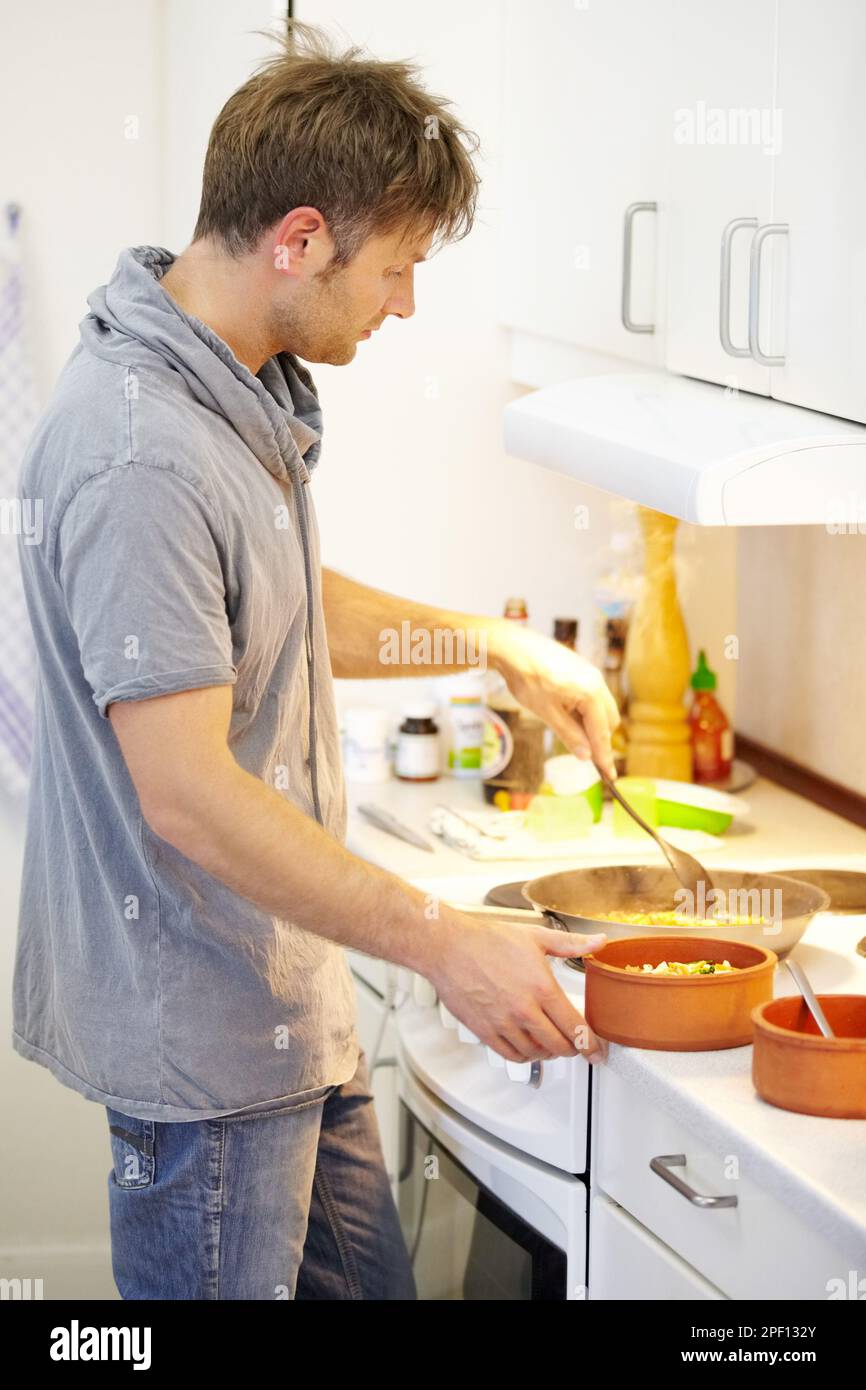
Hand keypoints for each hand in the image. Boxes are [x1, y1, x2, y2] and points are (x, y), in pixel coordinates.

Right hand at [428, 912, 607, 1063]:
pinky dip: (525, 1056)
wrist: (449, 947)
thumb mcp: (536, 937)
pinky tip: (528, 1046)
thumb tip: (598, 942)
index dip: (592, 1046)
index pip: (576, 1029)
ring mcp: (504, 1024)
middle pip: (560, 1047)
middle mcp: (524, 1010)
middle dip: (573, 1049)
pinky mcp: (485, 1031)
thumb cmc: (487, 940)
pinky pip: (512, 1055)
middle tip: (576, 1045)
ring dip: (549, 1052)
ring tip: (551, 1043)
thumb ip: (571, 944)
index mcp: (542, 988)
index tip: (597, 1051)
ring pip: (537, 1054)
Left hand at [489, 621, 619, 780]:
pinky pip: (593, 696)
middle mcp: (597, 681)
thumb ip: (569, 734)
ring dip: (592, 724)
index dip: (604, 756)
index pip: (602, 732)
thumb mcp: (546, 713)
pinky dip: (586, 711)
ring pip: (602, 708)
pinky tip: (568, 715)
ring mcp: (591, 673)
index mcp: (591, 692)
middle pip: (609, 720)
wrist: (513, 648)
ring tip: (570, 731)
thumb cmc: (527, 678)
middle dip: (599, 739)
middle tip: (585, 755)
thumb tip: (585, 756)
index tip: (609, 776)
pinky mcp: (582, 670)